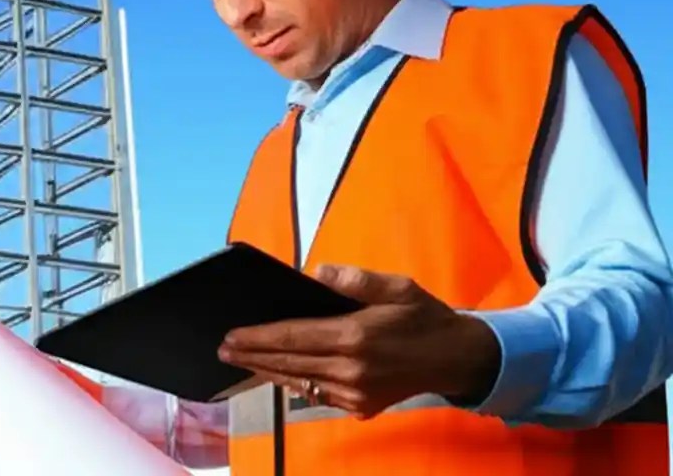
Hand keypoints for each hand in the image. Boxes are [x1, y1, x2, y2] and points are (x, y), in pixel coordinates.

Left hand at [217, 264, 500, 418]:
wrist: (456, 358)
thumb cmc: (423, 317)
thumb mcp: (397, 286)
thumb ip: (356, 279)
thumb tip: (318, 272)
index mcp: (355, 337)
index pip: (293, 338)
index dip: (259, 337)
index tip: (231, 336)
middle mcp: (351, 370)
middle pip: (289, 362)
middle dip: (252, 355)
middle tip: (223, 349)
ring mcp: (355, 393)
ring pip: (298, 382)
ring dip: (267, 371)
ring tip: (240, 360)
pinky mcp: (361, 406)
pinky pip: (317, 394)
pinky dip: (293, 383)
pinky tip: (277, 373)